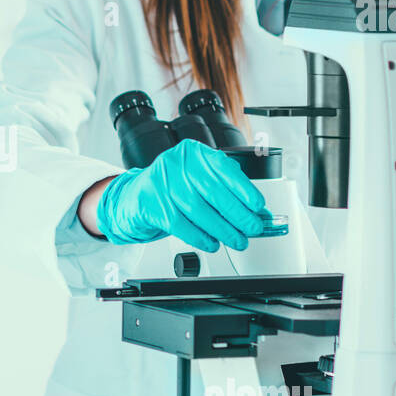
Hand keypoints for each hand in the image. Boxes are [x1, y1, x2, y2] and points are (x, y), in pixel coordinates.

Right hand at [94, 140, 266, 252]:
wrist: (136, 195)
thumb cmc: (174, 187)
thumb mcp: (199, 179)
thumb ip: (228, 191)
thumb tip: (259, 212)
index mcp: (193, 152)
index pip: (223, 169)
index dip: (243, 189)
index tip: (258, 206)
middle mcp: (176, 163)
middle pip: (212, 192)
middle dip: (238, 214)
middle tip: (253, 228)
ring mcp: (161, 183)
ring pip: (198, 211)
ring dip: (222, 230)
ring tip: (237, 240)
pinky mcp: (151, 204)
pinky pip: (180, 225)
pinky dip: (200, 237)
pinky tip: (212, 243)